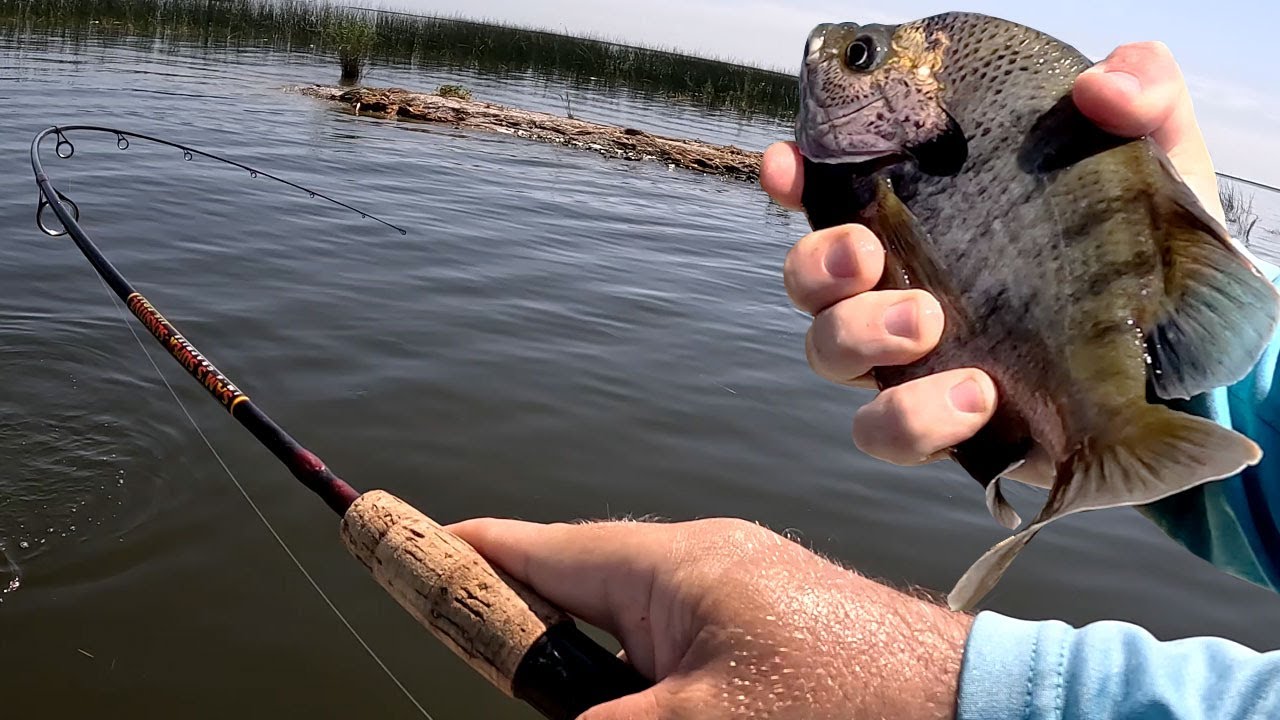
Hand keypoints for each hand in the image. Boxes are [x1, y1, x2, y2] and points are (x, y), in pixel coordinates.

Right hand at [448, 517, 971, 718]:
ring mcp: (736, 592)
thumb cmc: (847, 703)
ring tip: (605, 695)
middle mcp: (698, 564)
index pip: (536, 552)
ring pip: (626, 629)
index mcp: (671, 565)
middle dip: (529, 638)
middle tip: (511, 667)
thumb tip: (557, 713)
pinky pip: (675, 645)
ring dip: (594, 671)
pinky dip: (644, 674)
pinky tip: (653, 701)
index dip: (462, 556)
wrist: (971, 705)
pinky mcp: (765, 624)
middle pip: (574, 592)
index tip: (399, 544)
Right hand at [761, 42, 1222, 485]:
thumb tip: (1102, 83)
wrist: (1181, 362)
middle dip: (818, 263)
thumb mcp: (1152, 165)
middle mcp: (898, 286)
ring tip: (928, 323)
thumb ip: (1141, 103)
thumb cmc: (1140, 254)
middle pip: (808, 280)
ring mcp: (911, 360)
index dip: (795, 179)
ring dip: (859, 334)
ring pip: (827, 352)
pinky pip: (883, 432)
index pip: (834, 194)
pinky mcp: (941, 425)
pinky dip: (913, 416)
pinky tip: (977, 398)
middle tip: (868, 255)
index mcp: (926, 222)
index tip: (787, 165)